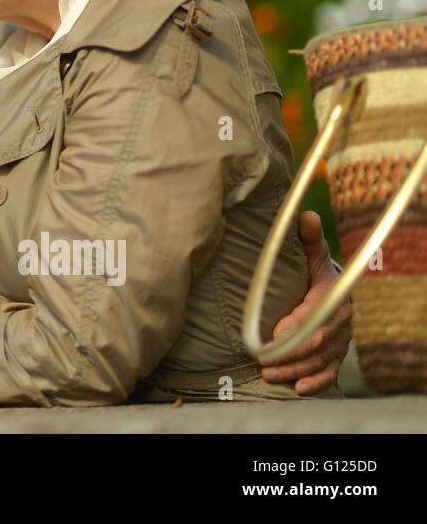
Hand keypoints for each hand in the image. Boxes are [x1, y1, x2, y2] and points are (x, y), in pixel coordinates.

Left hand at [260, 211, 352, 394]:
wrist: (335, 291)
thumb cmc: (314, 272)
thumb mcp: (312, 254)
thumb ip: (307, 239)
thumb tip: (305, 214)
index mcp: (330, 295)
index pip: (314, 314)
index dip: (295, 326)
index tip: (274, 335)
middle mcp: (339, 320)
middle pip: (315, 342)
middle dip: (289, 354)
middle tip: (263, 362)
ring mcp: (340, 340)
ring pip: (319, 360)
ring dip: (294, 370)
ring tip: (268, 375)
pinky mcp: (337, 354)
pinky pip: (330, 372)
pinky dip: (316, 381)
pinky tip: (299, 389)